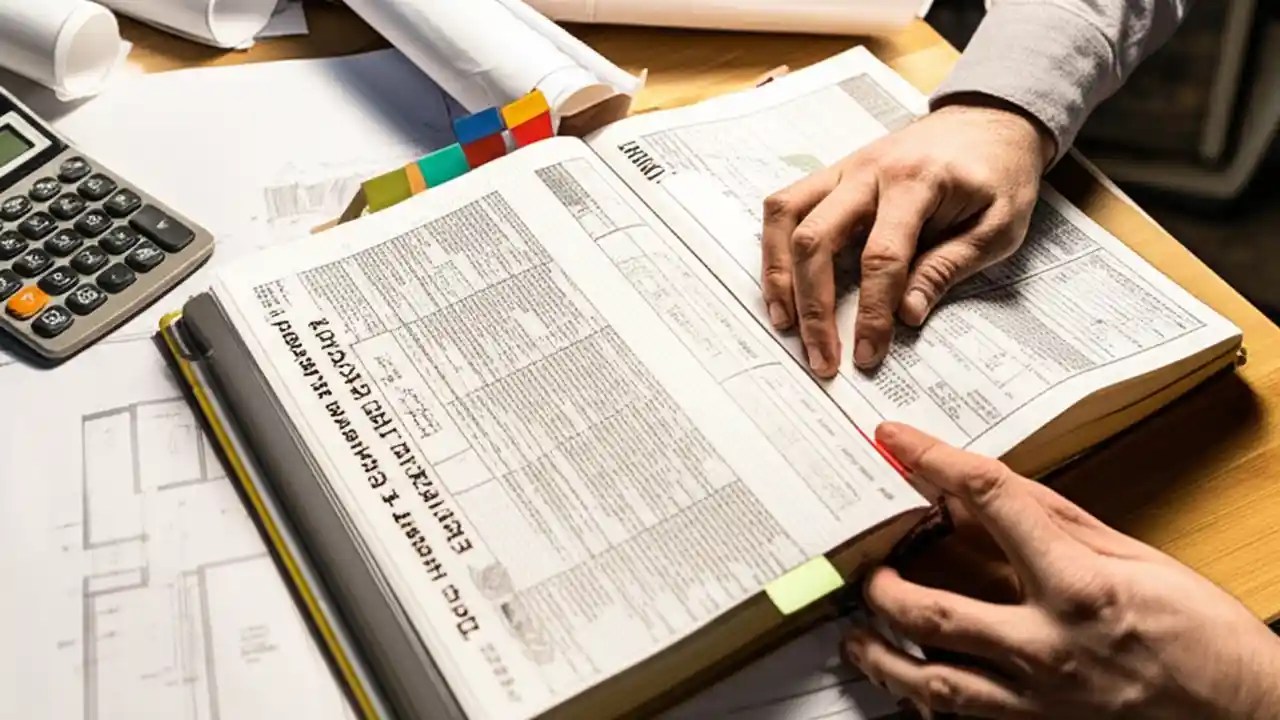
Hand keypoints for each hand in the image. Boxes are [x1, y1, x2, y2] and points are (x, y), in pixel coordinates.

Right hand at [760, 96, 1053, 376]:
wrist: (989, 118)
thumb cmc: (998, 174)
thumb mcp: (998, 226)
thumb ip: (949, 267)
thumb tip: (907, 315)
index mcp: (917, 181)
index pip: (881, 256)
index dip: (871, 311)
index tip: (867, 354)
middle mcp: (869, 171)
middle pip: (817, 238)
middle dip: (814, 306)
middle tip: (821, 356)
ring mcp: (844, 169)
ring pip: (787, 218)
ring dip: (780, 276)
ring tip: (785, 323)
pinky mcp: (832, 174)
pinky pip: (786, 206)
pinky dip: (775, 247)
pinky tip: (782, 286)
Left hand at [843, 422, 1279, 718]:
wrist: (1249, 718)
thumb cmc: (1204, 636)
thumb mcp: (1136, 558)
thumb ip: (1055, 523)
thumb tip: (989, 489)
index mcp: (1078, 588)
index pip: (990, 502)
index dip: (933, 461)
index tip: (896, 441)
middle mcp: (1048, 648)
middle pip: (932, 611)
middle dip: (882, 586)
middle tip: (866, 569)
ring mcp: (1040, 702)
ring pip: (933, 684)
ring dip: (882, 657)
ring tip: (858, 637)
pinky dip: (927, 702)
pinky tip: (911, 684)